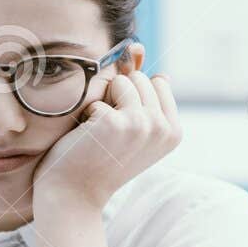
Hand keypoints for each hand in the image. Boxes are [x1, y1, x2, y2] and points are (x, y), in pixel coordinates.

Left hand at [32, 44, 180, 216]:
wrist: (73, 193)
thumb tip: (145, 53)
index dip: (132, 98)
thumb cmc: (97, 157)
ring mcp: (144, 124)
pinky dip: (88, 111)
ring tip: (99, 133)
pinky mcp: (116, 122)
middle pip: (140, 78)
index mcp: (174, 131)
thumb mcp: (128, 122)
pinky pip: (100, 93)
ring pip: (122, 80)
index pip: (156, 82)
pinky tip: (88, 138)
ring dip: (104, 101)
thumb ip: (139, 87)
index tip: (123, 129)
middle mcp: (165, 128)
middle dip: (118, 97)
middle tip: (108, 133)